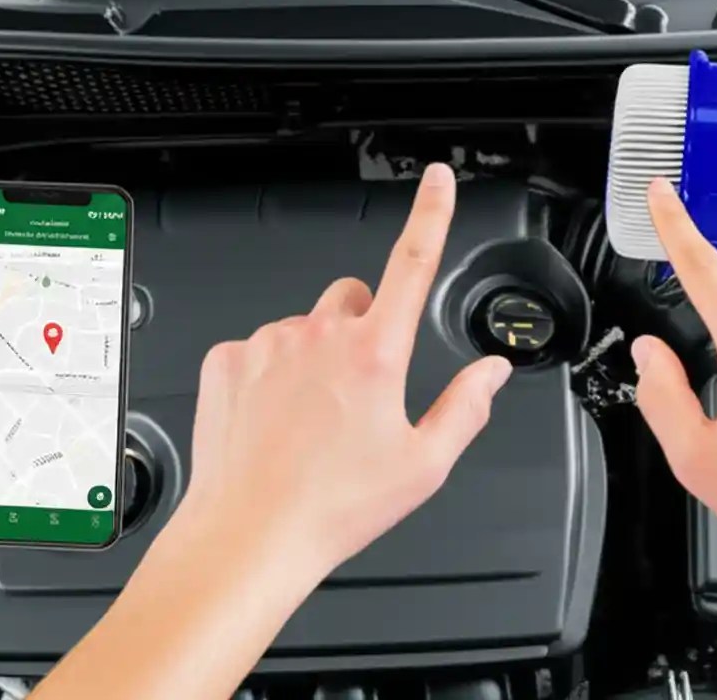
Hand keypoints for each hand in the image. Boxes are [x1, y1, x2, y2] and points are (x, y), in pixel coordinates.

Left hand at [174, 163, 512, 578]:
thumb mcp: (423, 465)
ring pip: (303, 326)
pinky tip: (274, 420)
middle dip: (361, 328)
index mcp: (375, 353)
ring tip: (309, 419)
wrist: (250, 534)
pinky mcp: (226, 359)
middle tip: (358, 387)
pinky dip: (269, 373)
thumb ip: (466, 407)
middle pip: (351, 299)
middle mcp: (319, 335)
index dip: (431, 215)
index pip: (413, 263)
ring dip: (313, 355)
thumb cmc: (332, 506)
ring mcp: (268, 343)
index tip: (439, 181)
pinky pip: (258, 348)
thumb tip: (490, 372)